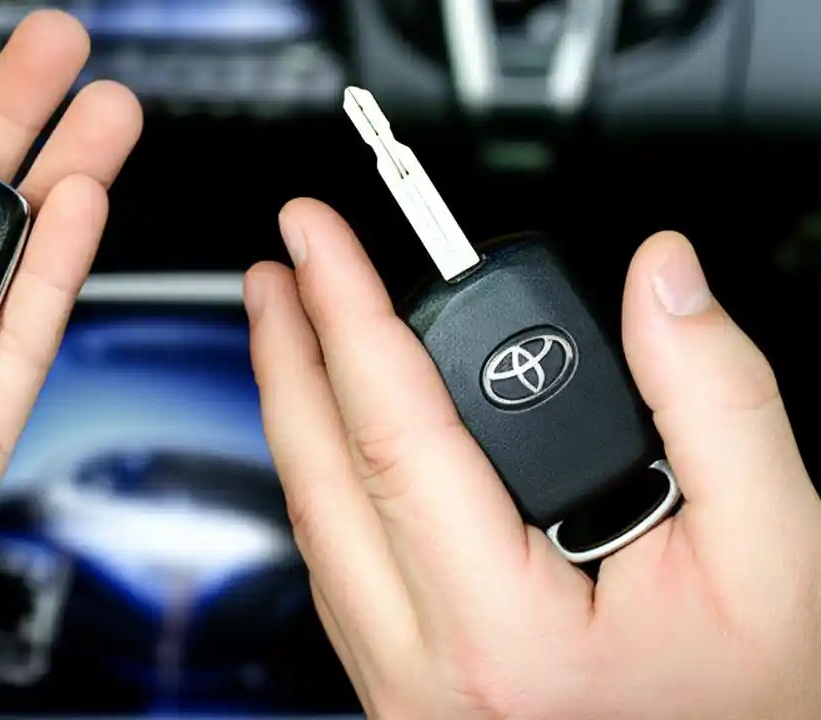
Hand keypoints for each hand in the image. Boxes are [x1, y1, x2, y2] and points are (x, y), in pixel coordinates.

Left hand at [245, 199, 820, 718]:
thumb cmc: (756, 705)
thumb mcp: (774, 552)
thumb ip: (716, 400)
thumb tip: (662, 281)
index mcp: (508, 635)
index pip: (393, 433)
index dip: (347, 311)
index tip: (315, 234)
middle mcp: (427, 670)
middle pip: (319, 476)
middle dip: (288, 354)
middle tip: (279, 270)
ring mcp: (401, 688)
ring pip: (313, 527)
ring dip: (295, 414)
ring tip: (295, 332)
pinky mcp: (402, 690)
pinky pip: (335, 571)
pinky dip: (323, 484)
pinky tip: (335, 436)